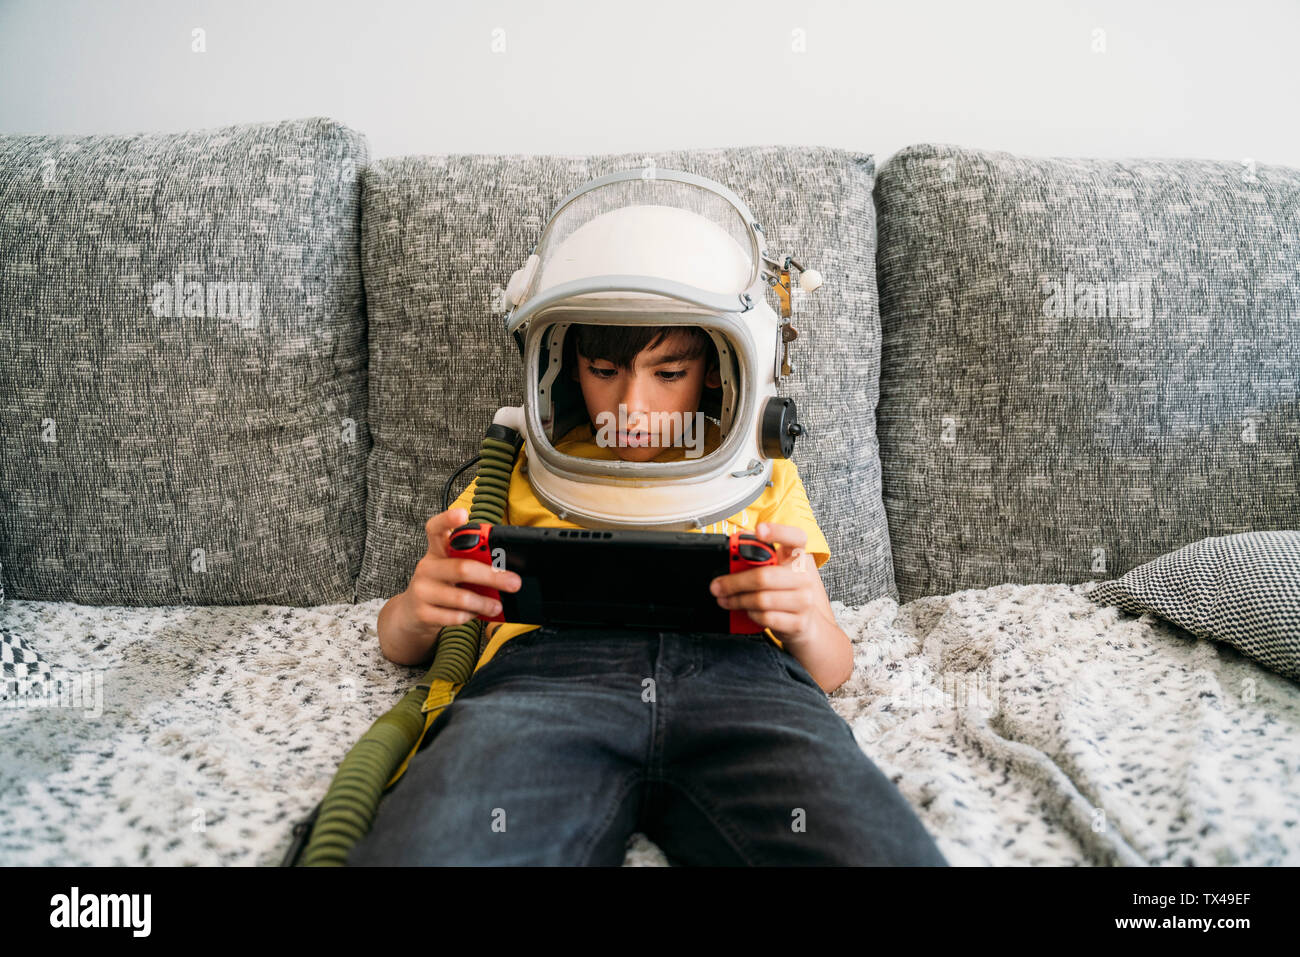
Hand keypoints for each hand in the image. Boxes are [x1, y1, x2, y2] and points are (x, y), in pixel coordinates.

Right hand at [400, 508, 521, 634]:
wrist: (412, 614)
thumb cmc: (440, 586)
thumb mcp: (452, 569)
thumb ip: (472, 562)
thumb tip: (504, 568)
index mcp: (436, 551)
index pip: (436, 529)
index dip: (447, 520)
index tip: (462, 513)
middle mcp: (427, 568)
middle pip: (462, 568)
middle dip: (492, 576)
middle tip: (513, 582)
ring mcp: (423, 591)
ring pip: (461, 597)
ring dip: (485, 602)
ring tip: (498, 605)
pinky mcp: (423, 613)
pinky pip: (454, 616)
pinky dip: (470, 616)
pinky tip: (474, 613)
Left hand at [709, 521, 829, 646]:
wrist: (807, 622)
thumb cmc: (786, 591)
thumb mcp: (777, 570)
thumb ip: (758, 560)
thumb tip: (732, 555)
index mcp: (798, 556)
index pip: (794, 537)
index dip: (777, 531)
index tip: (759, 529)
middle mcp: (804, 576)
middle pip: (764, 576)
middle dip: (734, 583)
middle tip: (718, 586)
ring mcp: (804, 600)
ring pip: (761, 600)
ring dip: (737, 601)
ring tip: (726, 600)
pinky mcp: (799, 622)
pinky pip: (766, 617)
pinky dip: (751, 615)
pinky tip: (747, 611)